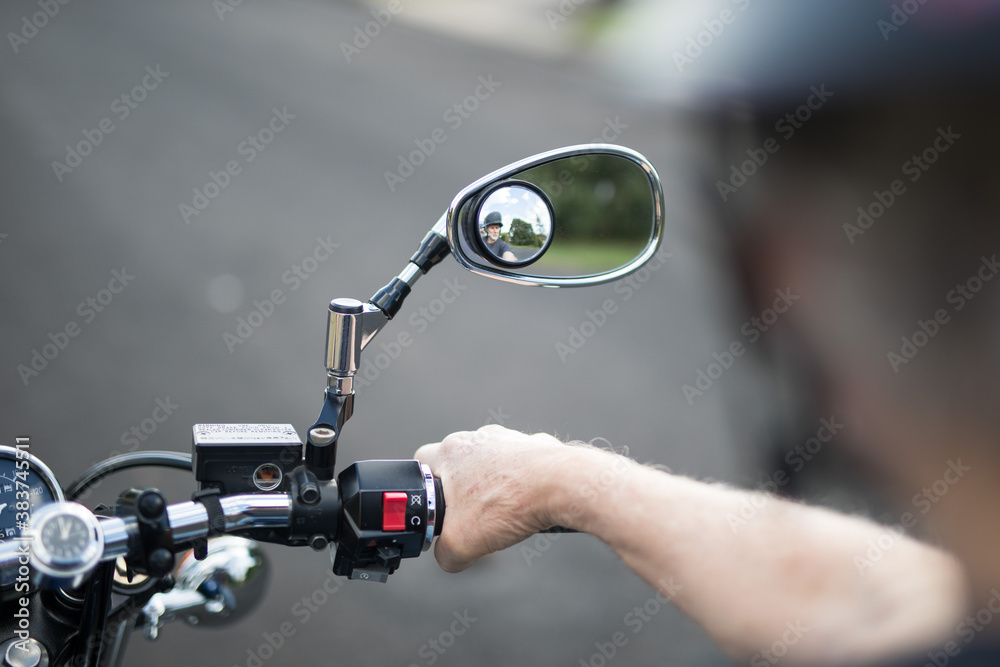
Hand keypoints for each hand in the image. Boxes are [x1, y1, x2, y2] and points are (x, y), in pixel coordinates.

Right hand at [415, 425, 575, 572]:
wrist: (564, 485)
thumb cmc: (512, 501)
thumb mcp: (461, 544)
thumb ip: (444, 554)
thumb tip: (447, 557)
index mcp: (452, 451)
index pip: (421, 462)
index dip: (423, 488)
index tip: (433, 507)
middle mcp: (479, 438)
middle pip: (459, 465)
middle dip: (462, 493)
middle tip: (469, 517)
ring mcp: (510, 439)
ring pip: (492, 466)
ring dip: (494, 488)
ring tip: (503, 515)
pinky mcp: (537, 447)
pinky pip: (522, 469)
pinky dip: (523, 486)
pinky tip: (528, 507)